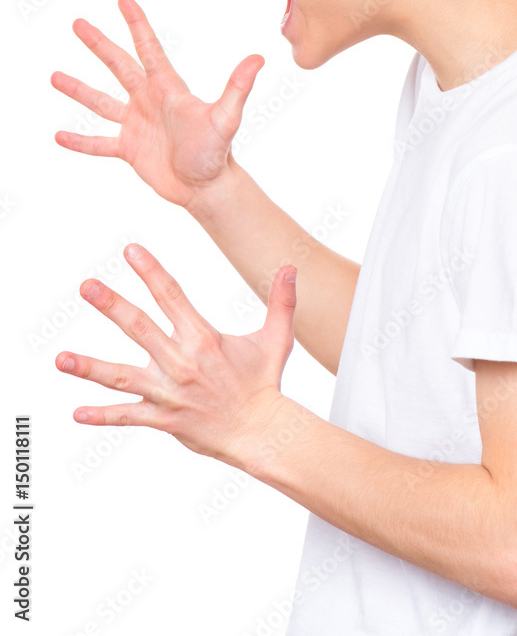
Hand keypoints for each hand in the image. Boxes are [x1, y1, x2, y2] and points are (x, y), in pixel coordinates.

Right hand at [51, 0, 263, 208]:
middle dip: (98, 45)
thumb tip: (258, 58)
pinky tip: (59, 135)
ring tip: (55, 76)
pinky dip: (80, 141)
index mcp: (168, 89)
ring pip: (101, 103)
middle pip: (118, 66)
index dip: (136, 24)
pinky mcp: (129, 150)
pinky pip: (99, 143)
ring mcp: (136, 125)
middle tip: (78, 24)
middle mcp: (149, 101)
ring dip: (79, 90)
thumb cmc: (218, 152)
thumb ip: (236, 88)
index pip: (148, 49)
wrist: (207, 187)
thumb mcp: (225, 118)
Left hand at [55, 244, 297, 469]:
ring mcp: (169, 391)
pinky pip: (129, 416)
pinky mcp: (164, 418)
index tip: (130, 250)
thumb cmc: (266, 383)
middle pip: (139, 327)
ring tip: (60, 358)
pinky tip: (77, 413)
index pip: (171, 296)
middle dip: (111, 305)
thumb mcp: (277, 338)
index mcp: (203, 338)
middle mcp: (181, 362)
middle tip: (86, 286)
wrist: (262, 431)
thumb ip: (282, 301)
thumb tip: (290, 268)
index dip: (150, 271)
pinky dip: (103, 415)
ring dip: (90, 366)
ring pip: (123, 375)